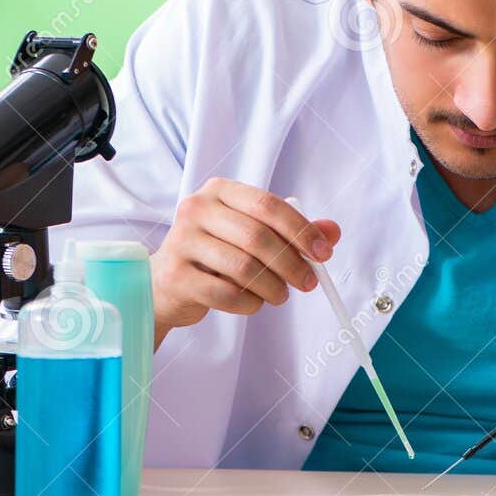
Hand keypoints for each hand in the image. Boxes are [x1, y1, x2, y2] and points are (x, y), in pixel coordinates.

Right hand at [151, 178, 340, 347]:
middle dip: (291, 264)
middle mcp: (196, 209)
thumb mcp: (252, 235)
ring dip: (272, 287)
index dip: (300, 230)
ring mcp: (181, 241)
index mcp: (219, 191)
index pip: (267, 204)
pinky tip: (254, 303)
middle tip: (308, 283)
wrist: (163, 284)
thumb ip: (291, 232)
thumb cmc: (214, 255)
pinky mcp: (176, 276)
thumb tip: (332, 233)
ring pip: (243, 267)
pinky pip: (225, 294)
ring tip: (280, 296)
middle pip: (257, 236)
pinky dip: (249, 303)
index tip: (323, 253)